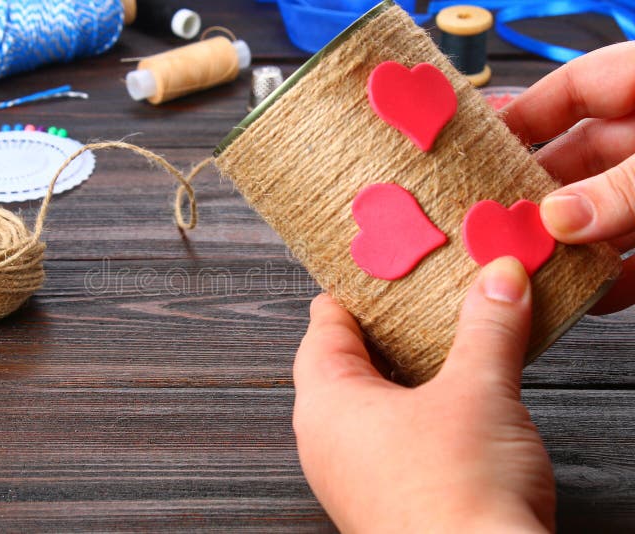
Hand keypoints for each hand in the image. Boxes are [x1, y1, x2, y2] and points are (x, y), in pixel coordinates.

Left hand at [293, 257, 554, 532]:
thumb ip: (488, 328)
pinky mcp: (377, 501)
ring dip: (401, 375)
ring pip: (365, 404)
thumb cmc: (458, 494)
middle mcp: (324, 439)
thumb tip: (499, 279)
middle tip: (422, 300)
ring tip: (443, 348)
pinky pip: (383, 440)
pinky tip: (448, 410)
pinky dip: (410, 415)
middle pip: (343, 362)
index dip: (355, 289)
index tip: (383, 265)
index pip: (324, 324)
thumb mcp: (480, 392)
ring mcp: (347, 475)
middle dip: (385, 330)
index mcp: (326, 401)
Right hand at [503, 41, 634, 313]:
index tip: (473, 154)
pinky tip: (589, 299)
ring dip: (568, 248)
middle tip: (494, 231)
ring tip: (529, 274)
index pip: (569, 93)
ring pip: (603, 217)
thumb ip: (624, 187)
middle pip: (576, 165)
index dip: (518, 120)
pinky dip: (617, 279)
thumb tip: (560, 219)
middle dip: (536, 202)